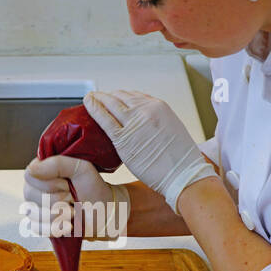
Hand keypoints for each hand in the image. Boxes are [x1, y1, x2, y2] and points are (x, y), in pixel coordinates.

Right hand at [23, 154, 128, 240]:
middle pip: (30, 196)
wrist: (104, 212)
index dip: (49, 183)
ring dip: (60, 214)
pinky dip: (58, 227)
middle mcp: (35, 188)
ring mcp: (36, 208)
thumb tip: (32, 169)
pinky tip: (69, 223)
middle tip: (72, 197)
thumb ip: (57, 164)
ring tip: (72, 210)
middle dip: (57, 200)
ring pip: (35, 214)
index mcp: (41, 171)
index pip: (30, 176)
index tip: (67, 184)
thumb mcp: (80, 168)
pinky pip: (39, 228)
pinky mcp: (41, 225)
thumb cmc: (93, 188)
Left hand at [81, 90, 218, 212]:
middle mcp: (146, 110)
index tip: (114, 98)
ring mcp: (134, 123)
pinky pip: (105, 119)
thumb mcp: (171, 128)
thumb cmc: (181, 159)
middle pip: (121, 97)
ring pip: (111, 104)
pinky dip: (94, 109)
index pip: (134, 96)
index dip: (121, 96)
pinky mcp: (124, 139)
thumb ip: (156, 122)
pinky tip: (87, 104)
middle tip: (98, 97)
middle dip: (108, 96)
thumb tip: (144, 124)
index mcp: (159, 106)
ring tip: (89, 98)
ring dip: (98, 99)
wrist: (184, 174)